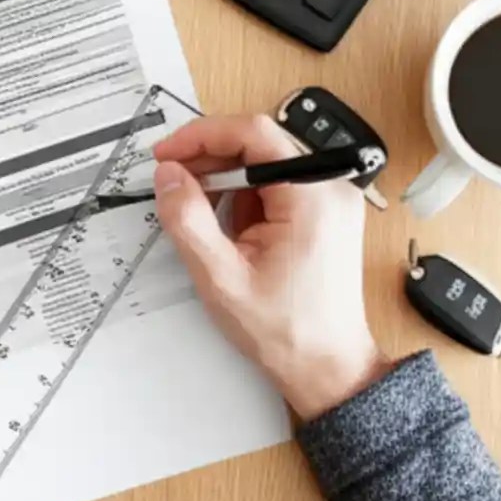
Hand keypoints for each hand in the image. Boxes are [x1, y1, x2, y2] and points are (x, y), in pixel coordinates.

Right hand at [151, 116, 389, 420]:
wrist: (328, 367)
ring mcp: (332, 200)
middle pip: (260, 144)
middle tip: (174, 185)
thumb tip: (168, 176)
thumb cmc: (287, 332)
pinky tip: (232, 232)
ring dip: (227, 182)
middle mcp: (331, 189)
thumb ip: (188, 220)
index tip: (168, 155)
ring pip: (266, 164)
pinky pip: (278, 186)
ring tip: (206, 223)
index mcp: (312, 197)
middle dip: (210, 160)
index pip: (253, 133)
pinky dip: (246, 199)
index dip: (201, 136)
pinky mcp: (326, 213)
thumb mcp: (221, 277)